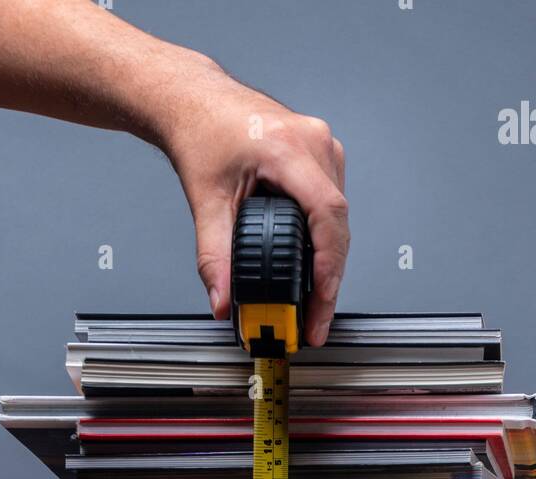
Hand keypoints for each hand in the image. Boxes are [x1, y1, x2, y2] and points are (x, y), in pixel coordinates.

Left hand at [161, 55, 348, 346]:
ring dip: (330, 261)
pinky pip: (333, 204)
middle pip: (337, 222)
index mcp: (288, 148)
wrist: (196, 102)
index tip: (322, 297)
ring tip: (315, 304)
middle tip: (314, 320)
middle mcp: (314, 143)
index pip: (327, 213)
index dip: (329, 262)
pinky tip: (313, 268)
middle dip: (329, 278)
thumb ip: (213, 256)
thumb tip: (221, 298)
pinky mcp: (320, 155)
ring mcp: (322, 146)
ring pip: (339, 216)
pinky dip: (325, 239)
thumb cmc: (201, 133)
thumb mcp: (205, 200)